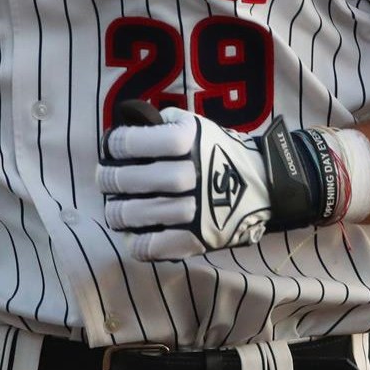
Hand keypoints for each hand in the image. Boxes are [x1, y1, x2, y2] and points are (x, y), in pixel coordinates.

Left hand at [99, 103, 340, 259]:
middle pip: (132, 179)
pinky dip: (137, 242)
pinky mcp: (198, 238)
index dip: (114, 145)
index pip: (132, 142)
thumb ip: (164, 122)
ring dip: (118, 213)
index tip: (110, 148)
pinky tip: (133, 234)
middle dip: (110, 180)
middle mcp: (190, 172)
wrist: (264, 185)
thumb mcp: (197, 125)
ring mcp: (194, 209)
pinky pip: (154, 247)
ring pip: (138, 214)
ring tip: (114, 210)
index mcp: (187, 140)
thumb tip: (129, 123)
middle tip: (104, 180)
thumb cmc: (220, 152)